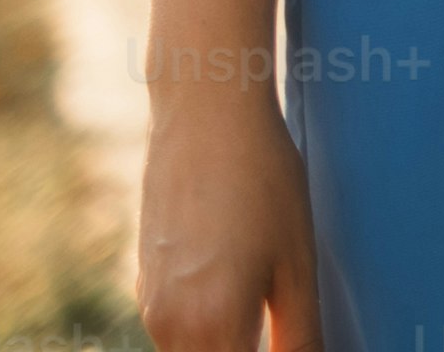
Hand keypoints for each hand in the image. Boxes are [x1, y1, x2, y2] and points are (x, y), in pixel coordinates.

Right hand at [134, 92, 320, 351]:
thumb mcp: (298, 264)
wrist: (204, 115)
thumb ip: (300, 335)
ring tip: (266, 307)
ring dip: (228, 342)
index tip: (294, 341)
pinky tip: (238, 280)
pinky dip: (207, 324)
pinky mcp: (144, 281)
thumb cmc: (262, 180)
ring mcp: (151, 304)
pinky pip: (177, 327)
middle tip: (284, 329)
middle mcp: (169, 326)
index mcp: (212, 326)